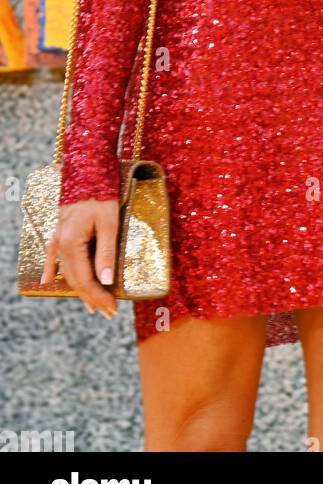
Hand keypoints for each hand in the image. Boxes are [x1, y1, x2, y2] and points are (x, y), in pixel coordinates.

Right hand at [41, 200, 118, 317]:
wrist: (87, 171)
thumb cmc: (101, 195)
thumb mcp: (109, 223)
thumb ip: (107, 253)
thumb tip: (106, 281)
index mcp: (72, 245)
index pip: (86, 280)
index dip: (99, 296)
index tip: (113, 308)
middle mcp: (61, 245)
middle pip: (76, 280)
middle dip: (92, 297)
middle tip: (109, 312)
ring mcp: (58, 239)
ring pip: (67, 271)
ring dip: (80, 289)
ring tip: (92, 305)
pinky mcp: (59, 232)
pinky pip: (53, 256)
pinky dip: (52, 270)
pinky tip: (48, 281)